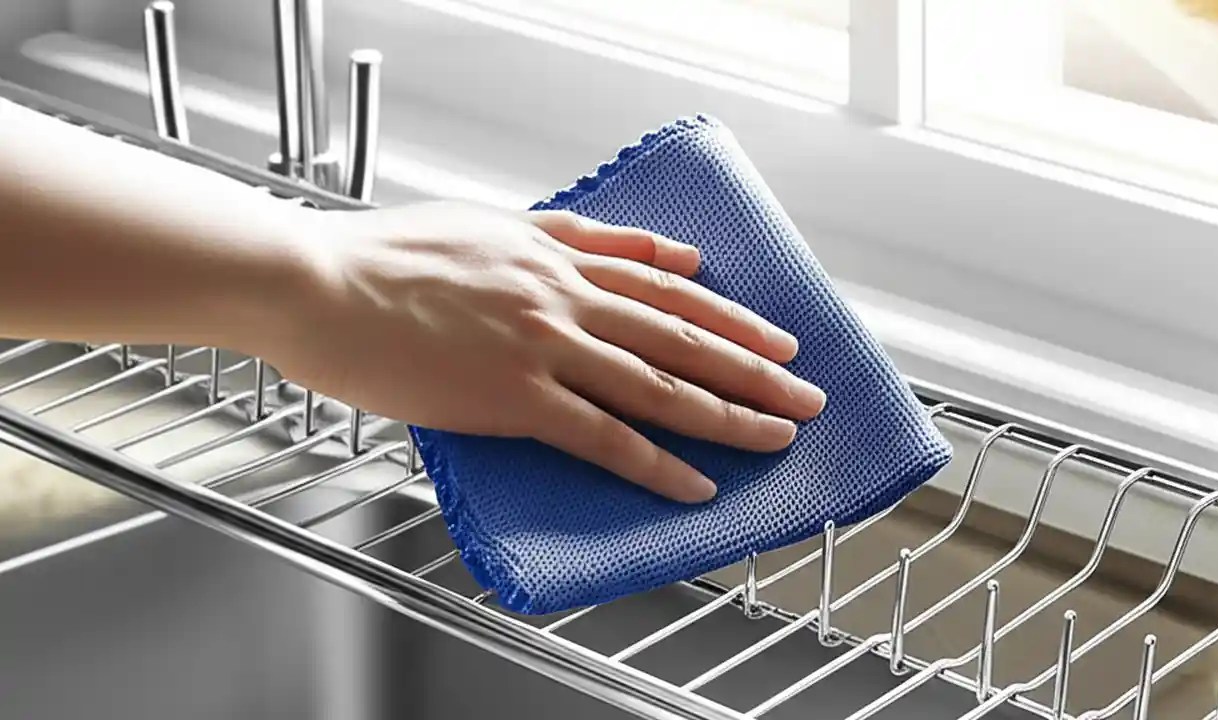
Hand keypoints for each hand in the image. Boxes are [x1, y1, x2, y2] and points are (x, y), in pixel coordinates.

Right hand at [258, 201, 825, 502]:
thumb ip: (573, 231)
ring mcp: (543, 346)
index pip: (669, 287)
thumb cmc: (389, 255)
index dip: (732, 316)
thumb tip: (652, 246)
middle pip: (683, 336)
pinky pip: (603, 436)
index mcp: (558, 253)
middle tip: (804, 396)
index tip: (775, 339)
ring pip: (658, 385)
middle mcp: (564, 296)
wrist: (318, 281)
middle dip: (755, 370)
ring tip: (775, 438)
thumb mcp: (491, 221)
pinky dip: (657, 464)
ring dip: (727, 415)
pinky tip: (695, 486)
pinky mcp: (513, 396)